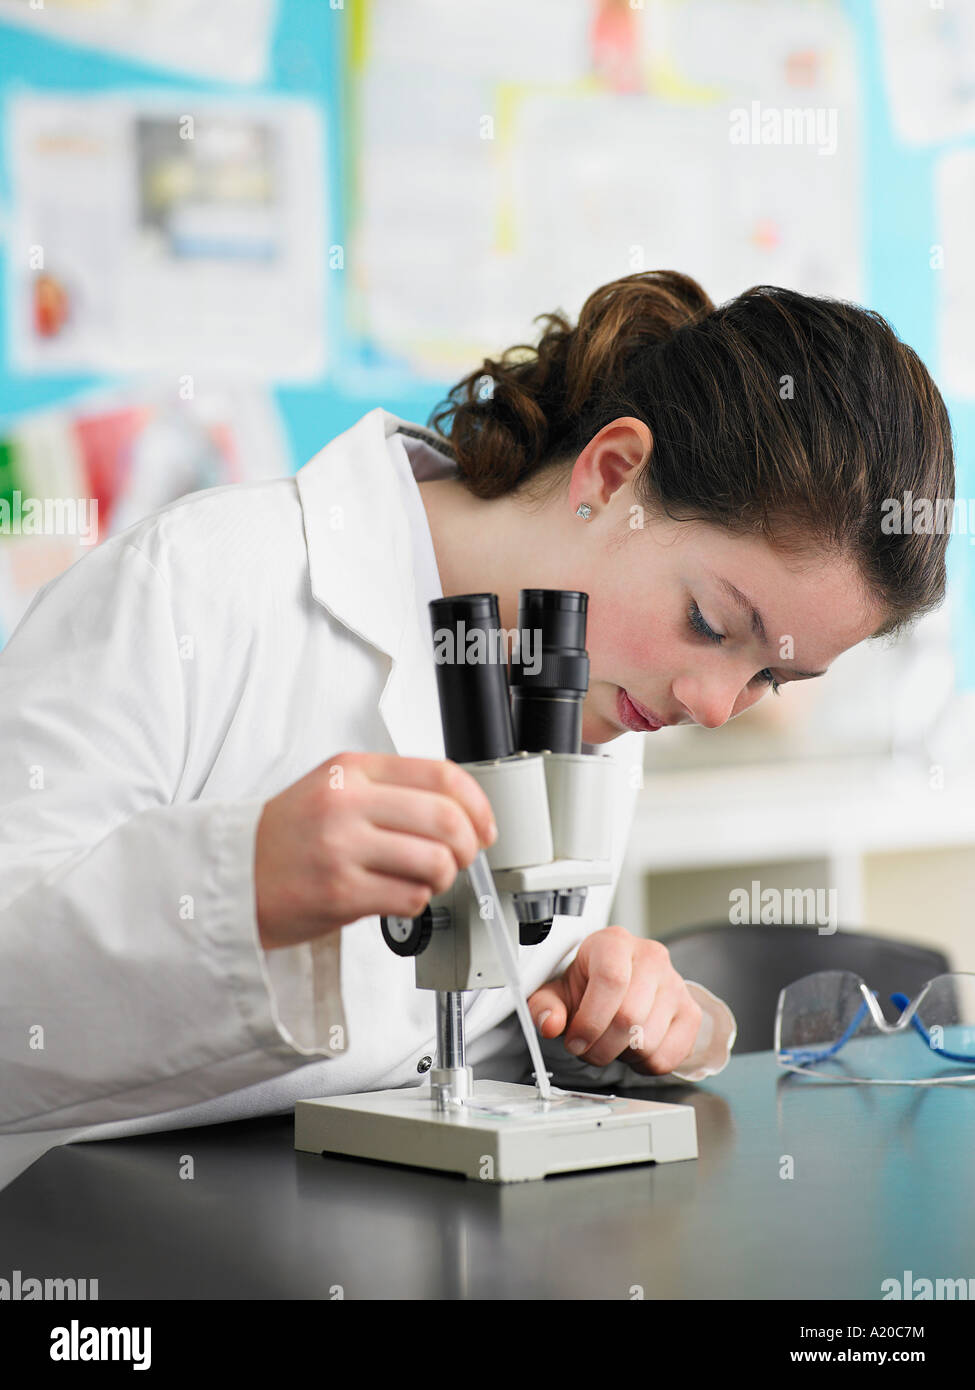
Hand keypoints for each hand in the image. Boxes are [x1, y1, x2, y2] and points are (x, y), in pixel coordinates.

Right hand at [254, 752, 496, 950]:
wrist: (233, 875)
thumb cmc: (288, 836)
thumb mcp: (334, 788)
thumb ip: (391, 790)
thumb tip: (460, 811)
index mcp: (352, 770)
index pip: (441, 775)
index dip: (478, 804)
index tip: (484, 826)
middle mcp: (347, 802)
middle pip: (447, 819)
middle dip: (469, 847)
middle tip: (462, 858)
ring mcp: (343, 847)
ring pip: (436, 862)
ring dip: (443, 878)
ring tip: (424, 880)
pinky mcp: (340, 892)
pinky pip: (410, 898)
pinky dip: (416, 902)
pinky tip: (396, 897)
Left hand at [528, 925, 703, 1075]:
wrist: (620, 984)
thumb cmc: (589, 984)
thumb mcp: (558, 990)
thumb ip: (545, 1006)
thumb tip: (549, 1024)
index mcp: (614, 943)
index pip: (611, 980)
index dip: (590, 1020)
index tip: (575, 1041)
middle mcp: (651, 957)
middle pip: (630, 1016)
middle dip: (601, 1046)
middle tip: (587, 1048)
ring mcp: (676, 984)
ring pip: (648, 1041)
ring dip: (621, 1055)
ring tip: (611, 1041)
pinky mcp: (691, 1012)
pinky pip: (668, 1057)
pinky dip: (644, 1064)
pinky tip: (632, 1047)